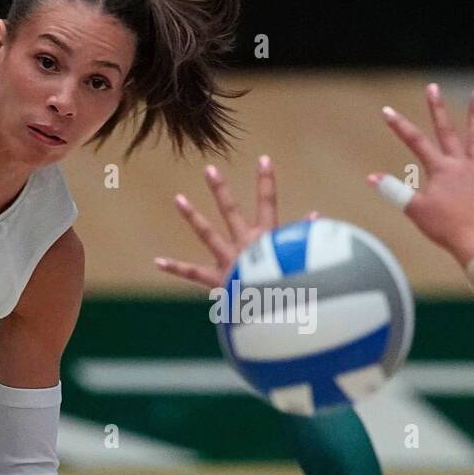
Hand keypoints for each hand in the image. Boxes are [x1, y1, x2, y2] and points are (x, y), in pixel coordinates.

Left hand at [155, 157, 316, 289]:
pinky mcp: (217, 281)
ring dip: (192, 216)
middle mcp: (246, 245)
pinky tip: (158, 261)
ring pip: (207, 234)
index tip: (262, 159)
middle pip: (231, 211)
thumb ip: (304, 236)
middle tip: (209, 169)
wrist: (275, 315)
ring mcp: (229, 261)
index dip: (267, 181)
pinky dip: (176, 268)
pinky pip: (193, 274)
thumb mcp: (302, 260)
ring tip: (178, 198)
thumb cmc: (293, 289)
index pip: (269, 204)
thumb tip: (315, 215)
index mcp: (268, 239)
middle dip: (221, 190)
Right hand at [370, 83, 473, 265]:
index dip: (399, 126)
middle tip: (433, 87)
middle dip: (437, 108)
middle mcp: (461, 165)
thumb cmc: (445, 228)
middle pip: (447, 131)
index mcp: (441, 169)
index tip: (387, 110)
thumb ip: (394, 191)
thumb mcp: (415, 210)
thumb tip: (372, 177)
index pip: (415, 142)